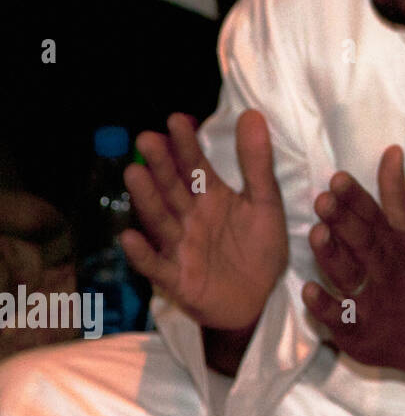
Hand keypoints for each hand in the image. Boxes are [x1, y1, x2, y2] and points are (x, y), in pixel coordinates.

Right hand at [121, 110, 287, 331]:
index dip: (187, 144)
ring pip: (161, 220)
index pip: (196, 167)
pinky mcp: (177, 278)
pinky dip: (142, 254)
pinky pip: (156, 266)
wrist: (260, 300)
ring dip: (147, 199)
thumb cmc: (259, 249)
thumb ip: (258, 163)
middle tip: (148, 138)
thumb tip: (252, 114)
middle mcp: (190, 218)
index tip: (177, 119)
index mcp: (211, 198)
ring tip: (134, 173)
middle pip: (173, 188)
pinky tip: (129, 237)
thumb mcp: (265, 204)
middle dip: (161, 164)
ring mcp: (180, 247)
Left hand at [302, 145, 404, 390]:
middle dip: (345, 221)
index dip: (358, 198)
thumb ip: (396, 195)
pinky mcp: (359, 331)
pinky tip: (308, 290)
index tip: (338, 178)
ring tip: (315, 234)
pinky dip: (326, 306)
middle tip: (323, 199)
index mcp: (398, 245)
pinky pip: (341, 318)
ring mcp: (373, 302)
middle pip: (365, 243)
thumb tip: (391, 150)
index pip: (379, 217)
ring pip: (351, 276)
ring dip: (333, 256)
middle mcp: (387, 270)